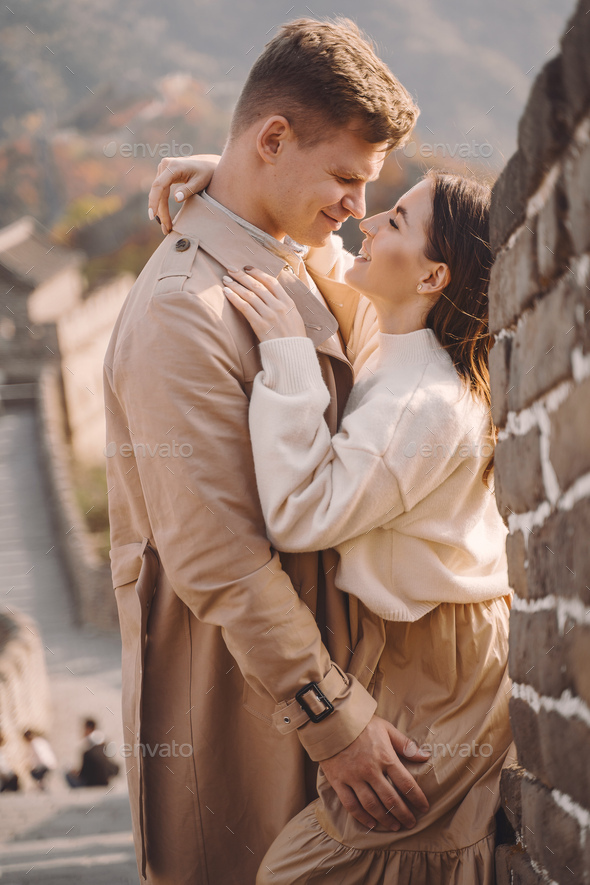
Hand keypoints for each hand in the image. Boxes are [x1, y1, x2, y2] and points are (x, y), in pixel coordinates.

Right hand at [148, 154, 220, 233]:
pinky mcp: (164, 174)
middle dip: (160, 212)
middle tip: (166, 229)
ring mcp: (163, 169)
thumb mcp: (200, 182)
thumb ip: (188, 190)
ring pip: (158, 194)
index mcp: (173, 167)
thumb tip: (176, 199)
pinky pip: (161, 192)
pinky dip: (162, 205)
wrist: (208, 163)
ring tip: (167, 227)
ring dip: (161, 211)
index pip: (159, 186)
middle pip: (158, 192)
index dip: (154, 201)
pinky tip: (165, 217)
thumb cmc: (206, 173)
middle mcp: (165, 165)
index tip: (153, 215)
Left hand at [223, 267, 306, 340]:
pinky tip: (227, 292)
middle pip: (257, 285)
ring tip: (226, 279)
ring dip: (236, 285)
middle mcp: (278, 306)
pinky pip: (245, 308)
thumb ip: (284, 305)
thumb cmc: (294, 339)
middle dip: (242, 276)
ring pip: (249, 295)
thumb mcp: (294, 317)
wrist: (294, 356)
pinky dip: (235, 298)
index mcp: (288, 302)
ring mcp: (269, 315)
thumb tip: (272, 295)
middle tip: (231, 269)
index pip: (271, 282)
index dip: (258, 273)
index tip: (247, 268)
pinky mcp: (260, 325)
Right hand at [319, 715, 430, 831]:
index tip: (424, 807)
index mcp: (385, 757)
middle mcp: (370, 770)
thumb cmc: (361, 723)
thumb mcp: (386, 728)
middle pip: (391, 799)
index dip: (417, 798)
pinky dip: (362, 817)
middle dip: (403, 814)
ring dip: (385, 819)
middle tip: (411, 823)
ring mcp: (353, 778)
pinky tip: (371, 823)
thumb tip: (425, 756)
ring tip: (395, 826)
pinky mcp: (339, 782)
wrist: (331, 720)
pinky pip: (351, 805)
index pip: (406, 783)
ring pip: (372, 806)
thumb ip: (405, 744)